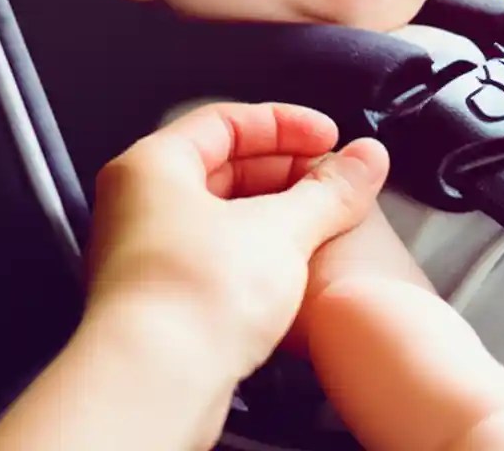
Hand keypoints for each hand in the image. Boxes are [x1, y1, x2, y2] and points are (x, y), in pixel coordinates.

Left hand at [86, 102, 389, 386]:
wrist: (156, 382)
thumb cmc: (189, 298)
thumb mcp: (282, 229)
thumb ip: (332, 189)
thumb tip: (364, 160)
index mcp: (152, 166)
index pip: (226, 121)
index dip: (286, 124)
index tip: (328, 138)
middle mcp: (139, 206)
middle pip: (224, 166)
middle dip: (288, 172)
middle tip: (335, 181)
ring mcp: (149, 255)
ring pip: (224, 216)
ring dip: (278, 214)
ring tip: (325, 224)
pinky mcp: (167, 300)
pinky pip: (218, 258)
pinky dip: (260, 252)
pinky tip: (294, 268)